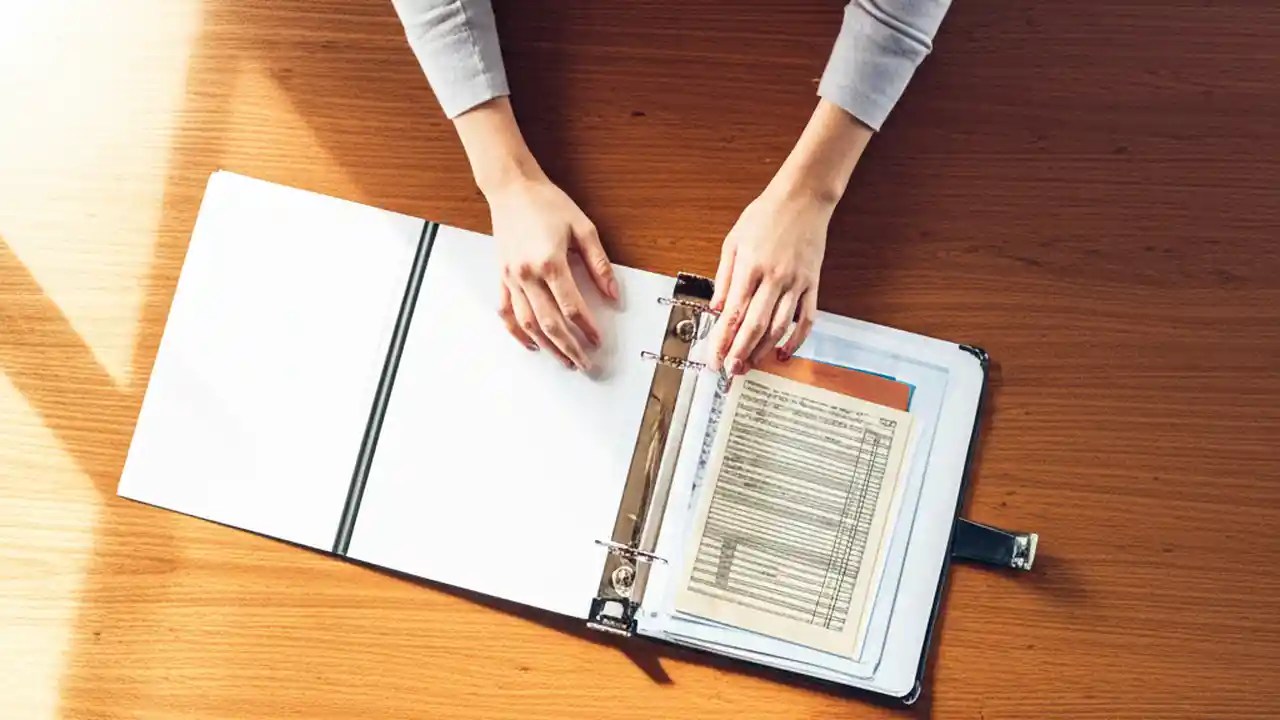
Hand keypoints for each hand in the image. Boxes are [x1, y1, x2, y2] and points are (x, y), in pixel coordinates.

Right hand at [491, 176, 618, 370]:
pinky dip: (516, 332)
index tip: (598, 341)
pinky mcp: (502, 276)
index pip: (572, 307)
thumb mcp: (583, 228)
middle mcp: (528, 274)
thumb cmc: (547, 203)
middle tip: (584, 364)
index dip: (587, 328)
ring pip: (528, 323)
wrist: (512, 188)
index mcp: (550, 262)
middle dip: (569, 348)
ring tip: (563, 360)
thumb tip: (613, 293)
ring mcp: (512, 277)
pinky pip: (506, 311)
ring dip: (546, 346)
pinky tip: (530, 343)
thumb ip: (599, 263)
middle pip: (550, 323)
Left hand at [708, 187, 830, 373]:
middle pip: (755, 326)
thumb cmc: (765, 215)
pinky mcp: (812, 284)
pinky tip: (784, 352)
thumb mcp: (733, 241)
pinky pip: (806, 319)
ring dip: (764, 351)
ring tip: (751, 365)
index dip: (722, 340)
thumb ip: (723, 277)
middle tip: (730, 371)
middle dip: (740, 353)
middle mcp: (774, 278)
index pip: (733, 313)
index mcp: (749, 267)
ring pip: (779, 327)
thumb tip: (716, 309)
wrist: (803, 198)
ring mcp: (796, 283)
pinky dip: (797, 340)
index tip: (714, 358)